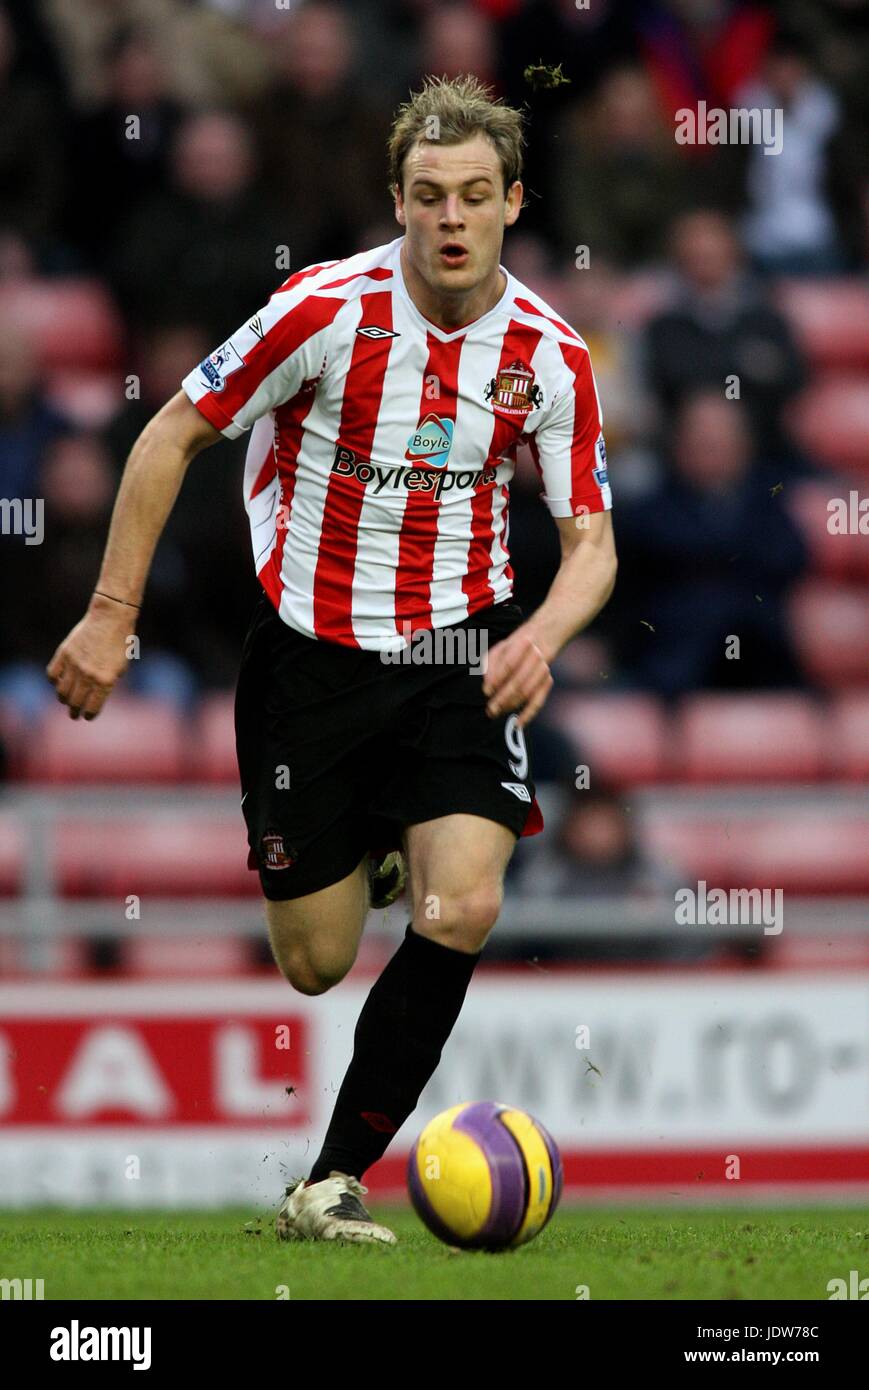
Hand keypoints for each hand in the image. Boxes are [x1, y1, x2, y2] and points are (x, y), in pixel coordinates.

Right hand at [45, 597, 134, 719]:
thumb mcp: (120, 668)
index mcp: (106, 681)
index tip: (87, 716)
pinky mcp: (64, 653)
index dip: (89, 715)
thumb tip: (92, 699)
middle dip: (74, 711)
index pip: (92, 707)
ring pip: (62, 691)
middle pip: (75, 702)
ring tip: (66, 700)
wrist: (110, 618)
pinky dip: (54, 681)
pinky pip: (52, 674)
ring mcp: (74, 664)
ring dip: (63, 699)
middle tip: (74, 714)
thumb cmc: (120, 644)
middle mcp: (88, 675)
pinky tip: (59, 682)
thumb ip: (107, 684)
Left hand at [481, 626, 552, 727]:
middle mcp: (536, 656)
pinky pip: (539, 702)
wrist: (541, 639)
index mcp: (522, 643)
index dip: (497, 679)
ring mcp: (544, 670)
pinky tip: (518, 724)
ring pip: (526, 693)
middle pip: (518, 682)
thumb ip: (490, 665)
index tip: (486, 692)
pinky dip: (528, 714)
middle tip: (490, 709)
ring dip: (510, 706)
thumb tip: (487, 688)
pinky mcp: (547, 682)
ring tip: (496, 713)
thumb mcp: (499, 648)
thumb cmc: (513, 647)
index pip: (509, 664)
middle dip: (502, 698)